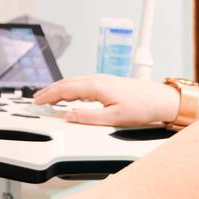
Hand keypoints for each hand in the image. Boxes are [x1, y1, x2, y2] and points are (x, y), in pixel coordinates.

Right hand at [32, 75, 179, 127]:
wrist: (162, 99)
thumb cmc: (142, 107)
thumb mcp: (113, 119)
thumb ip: (87, 118)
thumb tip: (67, 116)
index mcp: (96, 87)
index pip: (64, 89)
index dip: (48, 96)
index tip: (37, 102)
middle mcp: (97, 79)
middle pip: (66, 83)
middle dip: (49, 91)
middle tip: (37, 99)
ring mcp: (102, 79)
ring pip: (74, 82)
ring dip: (59, 88)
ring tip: (49, 97)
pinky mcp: (108, 82)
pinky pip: (82, 83)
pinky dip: (70, 88)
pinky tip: (70, 95)